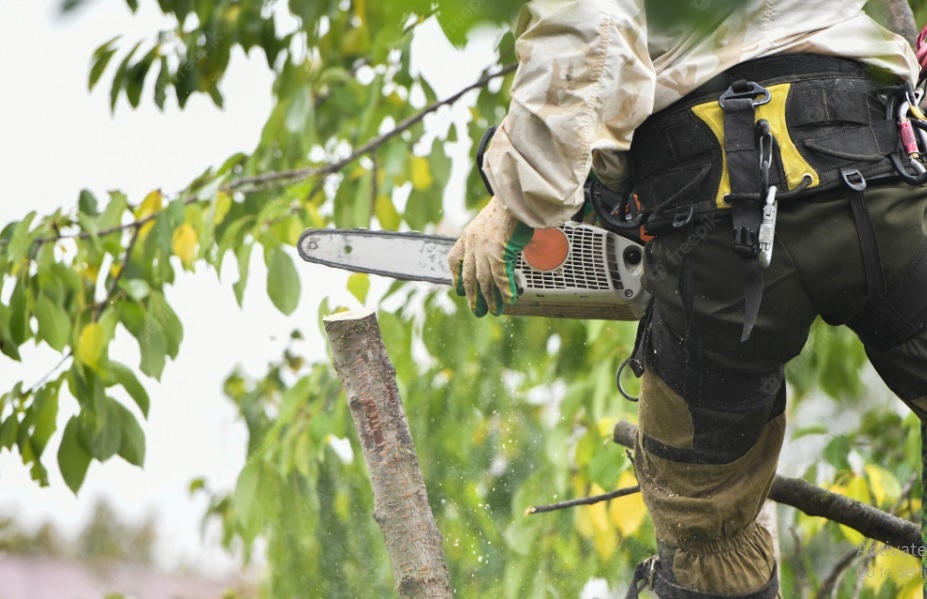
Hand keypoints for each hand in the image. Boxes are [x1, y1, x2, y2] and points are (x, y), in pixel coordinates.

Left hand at [447, 198, 533, 315]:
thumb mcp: (491, 223)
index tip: (458, 289)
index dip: (455, 276)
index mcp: (468, 236)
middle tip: (477, 310)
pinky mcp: (498, 252)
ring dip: (489, 298)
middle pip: (469, 276)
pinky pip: (500, 277)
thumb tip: (501, 251)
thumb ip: (490, 239)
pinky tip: (508, 300)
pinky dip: (504, 291)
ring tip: (493, 311)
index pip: (454, 259)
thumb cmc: (508, 207)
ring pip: (484, 281)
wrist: (514, 197)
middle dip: (473, 296)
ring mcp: (484, 250)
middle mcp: (473, 245)